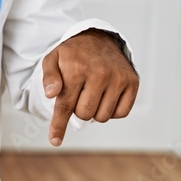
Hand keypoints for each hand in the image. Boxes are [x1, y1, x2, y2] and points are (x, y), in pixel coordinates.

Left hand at [42, 29, 138, 146]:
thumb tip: (50, 94)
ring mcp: (118, 78)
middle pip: (84, 114)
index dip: (59, 125)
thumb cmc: (72, 54)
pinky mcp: (132, 82)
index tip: (54, 141)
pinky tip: (106, 95)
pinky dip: (111, 110)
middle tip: (78, 94)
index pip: (65, 105)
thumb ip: (48, 77)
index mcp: (76, 69)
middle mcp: (99, 74)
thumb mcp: (52, 59)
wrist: (98, 38)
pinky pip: (121, 113)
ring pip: (102, 117)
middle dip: (77, 110)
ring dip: (94, 110)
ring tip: (91, 93)